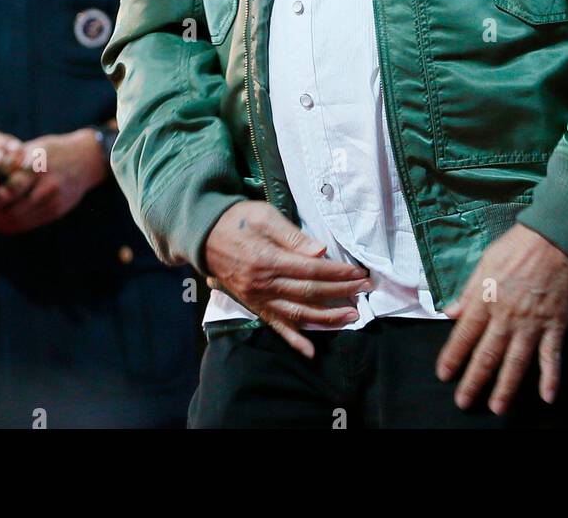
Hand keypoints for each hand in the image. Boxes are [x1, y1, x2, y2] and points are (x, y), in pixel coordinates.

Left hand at [0, 129, 106, 234]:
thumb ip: (9, 163)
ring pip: (19, 221)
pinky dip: (10, 227)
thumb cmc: (55, 150)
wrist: (89, 158)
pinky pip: (29, 225)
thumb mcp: (32, 149)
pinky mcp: (57, 211)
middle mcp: (47, 186)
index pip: (8, 191)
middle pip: (12, 211)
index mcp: (38, 167)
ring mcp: (54, 201)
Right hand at [203, 200, 372, 357]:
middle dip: (340, 292)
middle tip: (364, 290)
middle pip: (309, 292)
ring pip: (297, 313)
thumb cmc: (238, 219)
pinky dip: (293, 340)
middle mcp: (264, 284)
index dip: (337, 273)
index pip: (311, 271)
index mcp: (268, 260)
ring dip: (326, 318)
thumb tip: (320, 252)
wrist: (203, 234)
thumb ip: (292, 236)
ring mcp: (258, 298)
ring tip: (351, 316)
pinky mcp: (253, 305)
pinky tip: (310, 351)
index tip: (358, 273)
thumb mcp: (265, 216)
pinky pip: (276, 325)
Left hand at [436, 224, 567, 415]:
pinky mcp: (555, 324)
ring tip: (497, 407)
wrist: (554, 238)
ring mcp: (532, 323)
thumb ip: (468, 292)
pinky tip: (547, 397)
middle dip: (474, 381)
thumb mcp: (484, 263)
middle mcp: (506, 317)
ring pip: (516, 362)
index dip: (452, 357)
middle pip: (487, 355)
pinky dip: (551, 377)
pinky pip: (552, 356)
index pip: (464, 335)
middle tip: (464, 402)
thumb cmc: (517, 247)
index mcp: (485, 300)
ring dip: (506, 387)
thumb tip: (449, 312)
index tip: (444, 374)